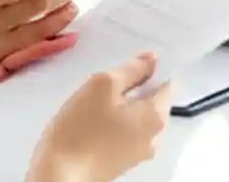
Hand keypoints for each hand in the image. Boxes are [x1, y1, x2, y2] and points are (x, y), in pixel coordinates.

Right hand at [27, 52, 172, 181]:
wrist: (60, 175)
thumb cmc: (81, 127)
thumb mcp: (103, 85)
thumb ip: (131, 69)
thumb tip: (153, 59)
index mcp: (157, 116)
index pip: (167, 83)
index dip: (151, 69)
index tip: (128, 67)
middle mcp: (156, 137)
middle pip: (153, 102)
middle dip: (134, 89)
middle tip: (105, 88)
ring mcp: (140, 153)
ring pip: (139, 118)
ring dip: (123, 106)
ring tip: (95, 105)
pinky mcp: (123, 163)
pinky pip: (128, 133)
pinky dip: (116, 123)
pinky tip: (94, 123)